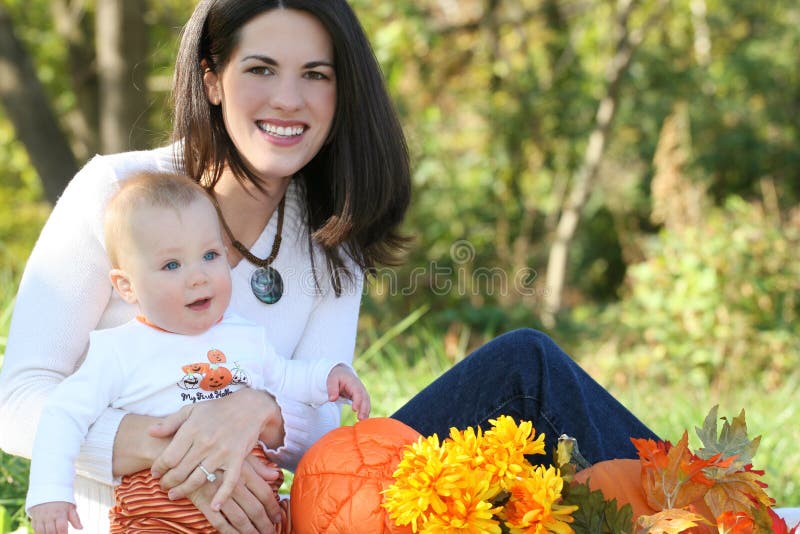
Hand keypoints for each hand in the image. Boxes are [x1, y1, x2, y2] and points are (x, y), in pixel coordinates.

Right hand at [29, 501, 81, 533]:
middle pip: (51, 531)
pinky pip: (35, 529)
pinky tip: (45, 532)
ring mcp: (40, 517)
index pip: (61, 527)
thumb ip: (75, 518)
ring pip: (42, 531)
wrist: (48, 489)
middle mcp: (49, 515)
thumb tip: (80, 528)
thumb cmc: (62, 500)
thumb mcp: (70, 506)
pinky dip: (39, 533)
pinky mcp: (34, 518)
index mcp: (60, 512)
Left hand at [149, 388, 282, 509]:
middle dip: (168, 482)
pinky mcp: (237, 459)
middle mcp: (205, 443)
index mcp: (192, 430)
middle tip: (163, 486)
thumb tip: (150, 432)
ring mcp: (222, 452)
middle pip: (180, 471)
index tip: (155, 473)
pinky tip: (214, 507)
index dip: (159, 468)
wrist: (249, 407)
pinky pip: (229, 482)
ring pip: (198, 479)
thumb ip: (170, 422)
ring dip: (183, 490)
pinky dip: (222, 496)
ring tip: (174, 494)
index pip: (169, 457)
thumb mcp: (191, 410)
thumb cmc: (217, 409)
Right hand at [185, 455, 283, 533]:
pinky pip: (219, 522)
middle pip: (254, 508)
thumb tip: (275, 475)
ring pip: (239, 518)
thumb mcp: (237, 452)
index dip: (273, 507)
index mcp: (243, 470)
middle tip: (271, 532)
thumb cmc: (212, 449)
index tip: (278, 516)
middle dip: (264, 524)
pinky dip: (229, 532)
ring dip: (250, 531)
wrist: (179, 449)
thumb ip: (257, 466)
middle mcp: (233, 482)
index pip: (264, 492)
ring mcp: (217, 493)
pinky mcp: (203, 502)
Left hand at [327, 364, 370, 419]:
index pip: (357, 392)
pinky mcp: (361, 397)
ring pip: (367, 402)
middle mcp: (360, 387)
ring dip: (366, 411)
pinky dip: (365, 411)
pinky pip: (365, 404)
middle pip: (365, 398)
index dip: (357, 400)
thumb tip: (332, 399)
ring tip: (362, 421)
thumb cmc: (336, 376)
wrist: (342, 373)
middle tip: (361, 418)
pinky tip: (363, 419)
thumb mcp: (331, 380)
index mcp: (353, 382)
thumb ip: (332, 389)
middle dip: (364, 408)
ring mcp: (362, 392)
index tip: (355, 409)